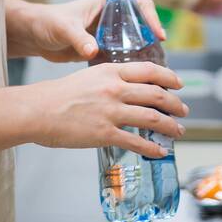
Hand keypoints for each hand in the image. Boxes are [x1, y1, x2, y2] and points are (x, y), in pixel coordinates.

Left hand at [17, 0, 166, 62]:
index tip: (158, 35)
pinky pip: (120, 56)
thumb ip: (79, 38)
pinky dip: (128, 66)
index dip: (151, 18)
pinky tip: (133, 80)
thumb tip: (93, 51)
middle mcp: (111, 18)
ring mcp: (107, 35)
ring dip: (142, 54)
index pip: (139, 5)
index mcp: (107, 4)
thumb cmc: (47, 22)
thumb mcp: (64, 28)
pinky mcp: (101, 50)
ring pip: (133, 42)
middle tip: (159, 58)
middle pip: (141, 26)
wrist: (32, 35)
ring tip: (152, 72)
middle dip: (152, 40)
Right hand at [27, 61, 188, 156]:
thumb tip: (128, 89)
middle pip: (156, 95)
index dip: (169, 77)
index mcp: (111, 72)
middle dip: (175, 104)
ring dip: (170, 126)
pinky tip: (160, 151)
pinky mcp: (104, 133)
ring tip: (178, 131)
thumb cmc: (59, 94)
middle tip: (183, 110)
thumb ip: (110, 80)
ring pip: (152, 118)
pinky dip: (152, 148)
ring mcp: (111, 112)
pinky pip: (136, 142)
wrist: (38, 110)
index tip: (179, 84)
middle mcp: (115, 89)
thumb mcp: (89, 76)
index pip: (150, 71)